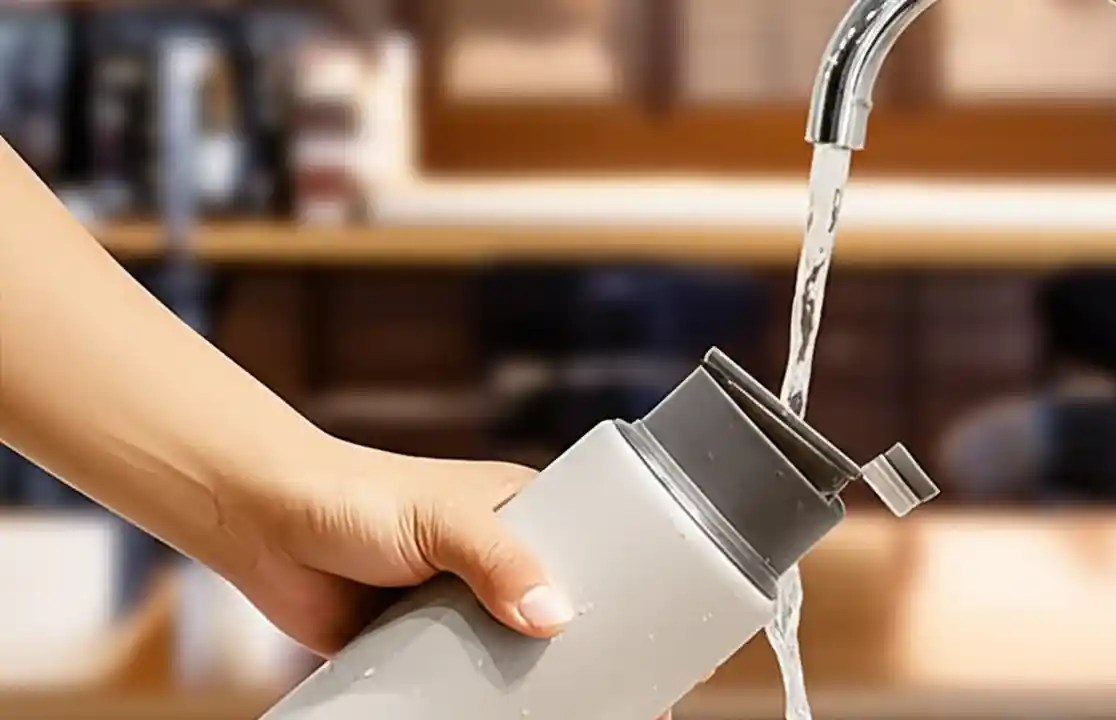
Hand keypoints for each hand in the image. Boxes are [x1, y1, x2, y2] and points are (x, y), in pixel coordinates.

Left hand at [226, 434, 674, 718]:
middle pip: (566, 612)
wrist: (268, 526)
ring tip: (589, 719)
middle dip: (598, 653)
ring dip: (546, 687)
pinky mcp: (425, 646)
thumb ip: (498, 561)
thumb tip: (554, 620)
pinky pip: (469, 683)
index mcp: (524, 512)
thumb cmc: (359, 497)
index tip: (669, 633)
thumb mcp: (442, 519)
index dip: (635, 593)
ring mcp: (465, 606)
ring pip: (521, 655)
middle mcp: (502, 560)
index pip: (600, 551)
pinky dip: (489, 706)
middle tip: (637, 699)